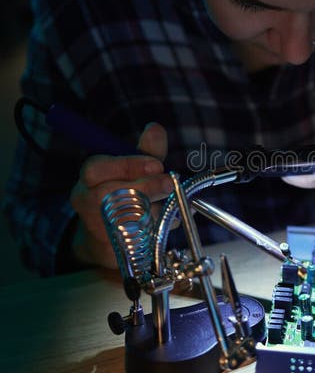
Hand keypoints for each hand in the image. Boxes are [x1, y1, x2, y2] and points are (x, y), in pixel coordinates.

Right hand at [68, 123, 172, 268]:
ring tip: (169, 200)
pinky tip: (168, 218)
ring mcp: (97, 224)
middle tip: (170, 183)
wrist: (114, 234)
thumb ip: (146, 150)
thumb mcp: (136, 168)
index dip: (127, 165)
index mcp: (90, 176)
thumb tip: (155, 128)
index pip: (96, 168)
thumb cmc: (125, 191)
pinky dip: (157, 225)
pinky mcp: (112, 244)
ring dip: (153, 207)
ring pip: (123, 215)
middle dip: (146, 186)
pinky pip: (137, 235)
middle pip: (109, 193)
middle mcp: (86, 199)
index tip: (157, 164)